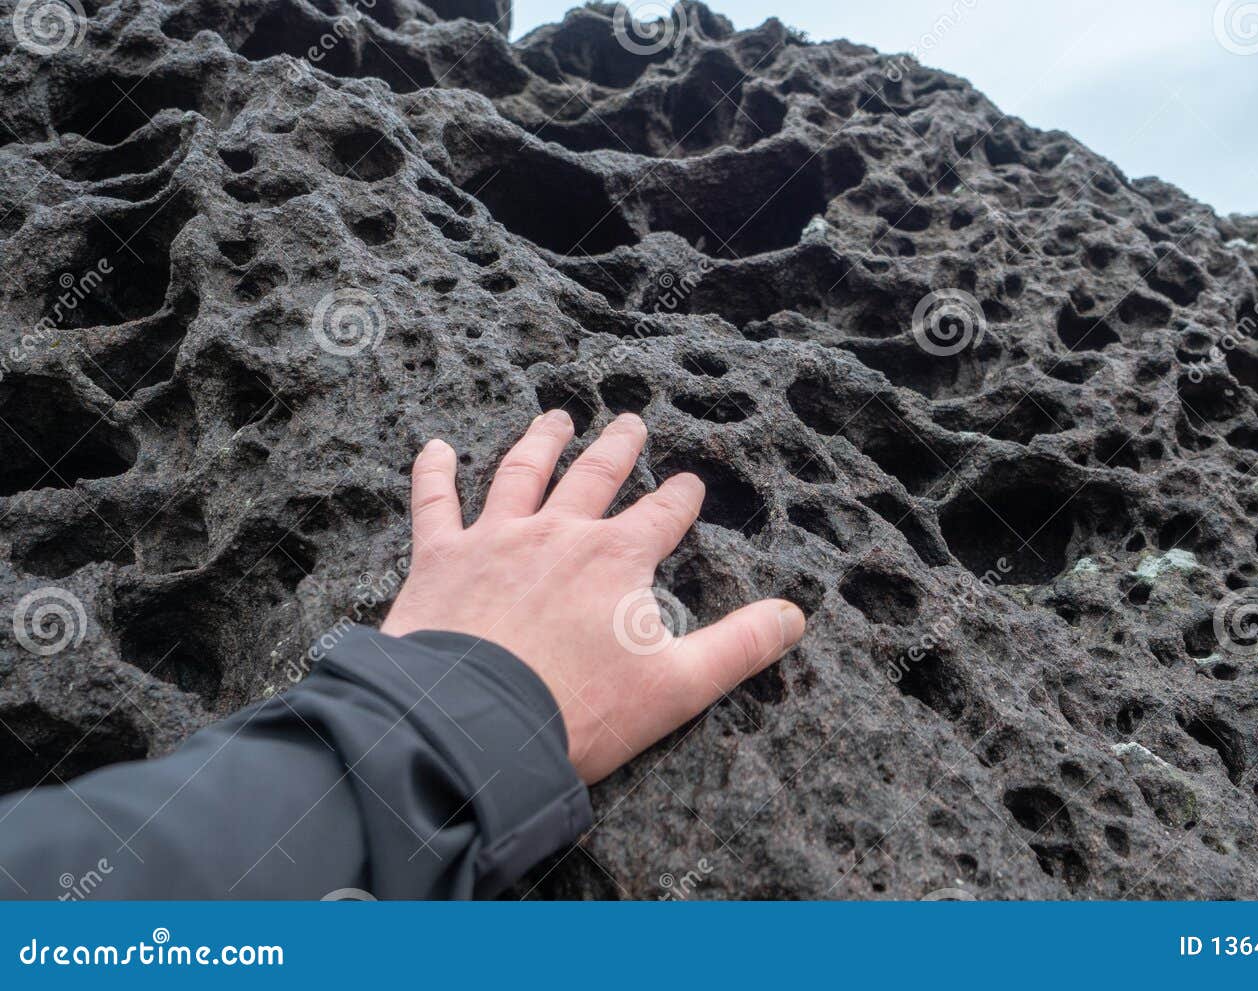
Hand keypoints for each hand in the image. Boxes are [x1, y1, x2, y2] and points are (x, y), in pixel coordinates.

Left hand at [380, 411, 805, 783]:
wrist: (474, 727)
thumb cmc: (579, 709)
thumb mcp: (679, 686)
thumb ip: (740, 646)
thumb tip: (795, 616)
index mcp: (618, 559)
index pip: (662, 516)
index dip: (680, 498)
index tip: (689, 484)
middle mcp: (559, 534)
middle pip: (596, 478)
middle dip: (618, 449)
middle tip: (631, 423)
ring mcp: (496, 541)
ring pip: (522, 474)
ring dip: (541, 442)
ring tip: (555, 419)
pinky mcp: (441, 561)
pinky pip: (436, 504)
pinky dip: (434, 473)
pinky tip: (435, 448)